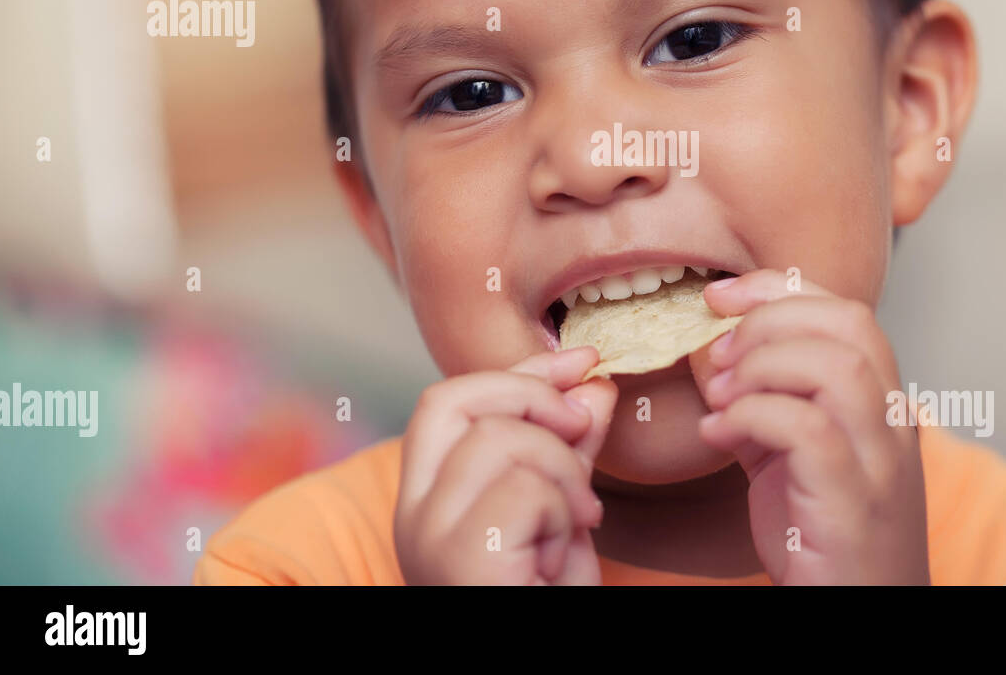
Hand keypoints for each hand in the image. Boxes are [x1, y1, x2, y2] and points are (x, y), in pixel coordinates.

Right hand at [394, 347, 617, 583]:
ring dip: (561, 472)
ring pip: (501, 440)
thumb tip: (593, 382)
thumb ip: (570, 448)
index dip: (521, 369)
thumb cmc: (545, 597)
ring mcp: (428, 535)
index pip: (450, 399)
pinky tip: (559, 553)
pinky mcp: (459, 558)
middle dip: (534, 398)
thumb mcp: (560, 510)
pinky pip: (525, 490)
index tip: (582, 360)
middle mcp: (413, 512)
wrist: (538, 663)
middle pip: (457, 399)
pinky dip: (561, 513)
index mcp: (428, 496)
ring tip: (576, 520)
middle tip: (581, 430)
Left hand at [691, 269, 929, 584]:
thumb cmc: (818, 538)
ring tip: (720, 396)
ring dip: (761, 367)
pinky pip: (809, 431)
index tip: (719, 297)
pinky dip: (752, 417)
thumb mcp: (785, 453)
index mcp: (881, 404)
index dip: (779, 289)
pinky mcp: (852, 507)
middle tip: (716, 356)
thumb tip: (706, 342)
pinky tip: (716, 435)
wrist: (857, 616)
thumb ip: (757, 397)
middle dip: (768, 319)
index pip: (846, 311)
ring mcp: (880, 466)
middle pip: (849, 325)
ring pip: (838, 368)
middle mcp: (893, 426)